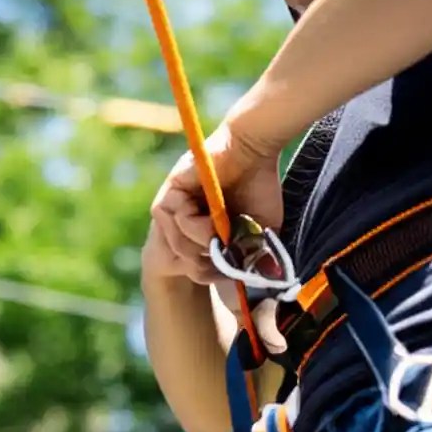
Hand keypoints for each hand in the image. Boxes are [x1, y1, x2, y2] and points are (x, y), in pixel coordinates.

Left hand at [144, 122, 283, 286]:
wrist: (255, 150)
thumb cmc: (260, 186)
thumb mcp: (258, 232)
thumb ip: (251, 257)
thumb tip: (247, 281)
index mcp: (199, 229)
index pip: (191, 265)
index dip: (210, 274)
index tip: (229, 273)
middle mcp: (183, 218)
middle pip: (181, 260)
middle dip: (207, 263)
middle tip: (227, 253)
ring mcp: (174, 205)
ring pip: (176, 243)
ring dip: (204, 244)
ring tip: (224, 232)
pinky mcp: (171, 190)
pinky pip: (176, 220)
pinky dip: (196, 227)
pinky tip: (216, 219)